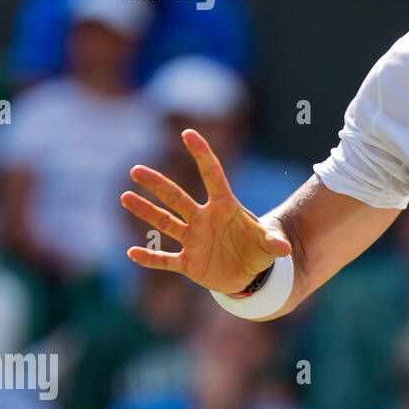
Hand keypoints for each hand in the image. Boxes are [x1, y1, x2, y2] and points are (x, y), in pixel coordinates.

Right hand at [121, 128, 291, 294]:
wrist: (250, 274)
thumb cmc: (259, 250)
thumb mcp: (270, 246)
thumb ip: (274, 243)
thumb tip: (283, 248)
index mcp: (225, 208)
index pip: (212, 175)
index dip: (202, 154)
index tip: (188, 133)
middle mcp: (204, 219)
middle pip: (177, 198)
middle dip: (157, 185)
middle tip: (136, 170)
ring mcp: (194, 240)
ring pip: (165, 222)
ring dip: (145, 211)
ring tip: (125, 196)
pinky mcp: (188, 263)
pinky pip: (165, 259)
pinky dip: (150, 258)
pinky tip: (133, 253)